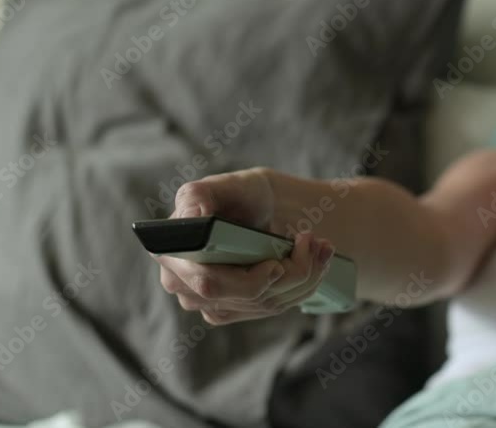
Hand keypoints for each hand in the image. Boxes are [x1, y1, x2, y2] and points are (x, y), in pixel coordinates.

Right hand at [153, 168, 334, 324]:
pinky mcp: (236, 310)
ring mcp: (210, 303)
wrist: (260, 208)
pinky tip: (317, 260)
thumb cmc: (239, 193)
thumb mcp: (222, 185)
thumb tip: (195, 217)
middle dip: (288, 273)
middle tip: (312, 242)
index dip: (247, 281)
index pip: (208, 284)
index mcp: (173, 254)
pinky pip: (273, 307)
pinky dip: (303, 285)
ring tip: (322, 245)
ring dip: (305, 275)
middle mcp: (185, 286)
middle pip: (244, 297)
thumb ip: (198, 195)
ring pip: (266, 303)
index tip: (277, 265)